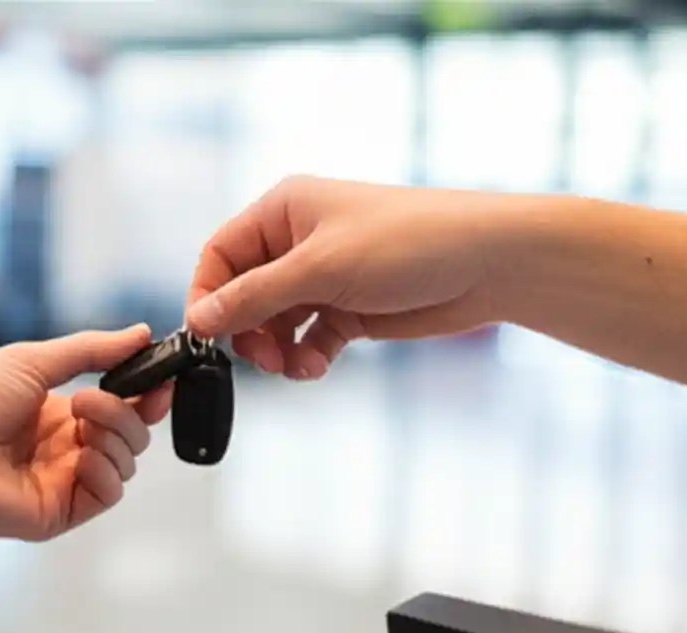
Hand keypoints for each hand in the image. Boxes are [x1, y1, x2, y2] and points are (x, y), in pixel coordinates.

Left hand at [0, 325, 172, 552]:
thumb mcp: (31, 361)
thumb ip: (91, 350)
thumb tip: (141, 333)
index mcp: (54, 414)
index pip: (119, 405)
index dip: (145, 392)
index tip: (163, 377)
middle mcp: (62, 449)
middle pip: (130, 432)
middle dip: (127, 410)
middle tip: (92, 398)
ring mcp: (62, 481)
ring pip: (126, 460)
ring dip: (115, 433)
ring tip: (78, 416)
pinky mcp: (59, 512)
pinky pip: (110, 492)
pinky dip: (107, 469)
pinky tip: (80, 454)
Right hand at [186, 176, 532, 378]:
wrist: (488, 264)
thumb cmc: (408, 242)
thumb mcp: (319, 270)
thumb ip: (254, 297)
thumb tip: (198, 319)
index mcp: (284, 211)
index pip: (221, 254)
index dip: (208, 295)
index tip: (207, 335)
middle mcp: (299, 240)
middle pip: (245, 293)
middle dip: (248, 330)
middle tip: (263, 358)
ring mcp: (326, 276)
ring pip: (276, 321)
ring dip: (278, 349)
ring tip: (295, 366)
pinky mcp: (350, 307)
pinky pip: (310, 337)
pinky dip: (307, 356)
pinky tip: (317, 367)